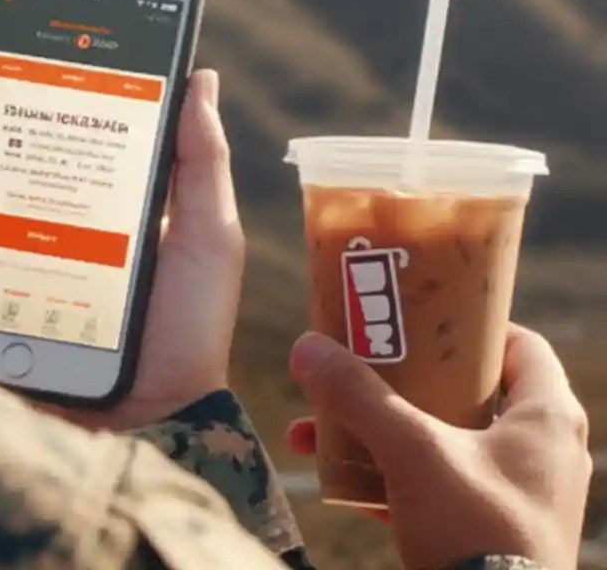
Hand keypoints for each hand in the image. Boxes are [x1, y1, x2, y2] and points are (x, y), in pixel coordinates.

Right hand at [0, 69, 244, 430]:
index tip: (2, 62)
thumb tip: (200, 78)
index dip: (26, 97)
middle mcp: (55, 227)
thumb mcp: (207, 237)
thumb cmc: (189, 329)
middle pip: (2, 161)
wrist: (154, 417)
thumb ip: (201, 162)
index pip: (58, 136)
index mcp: (104, 202)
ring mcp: (18, 266)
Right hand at [287, 324, 591, 569]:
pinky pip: (440, 490)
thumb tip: (307, 347)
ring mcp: (520, 496)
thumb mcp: (411, 451)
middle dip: (403, 382)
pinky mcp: (495, 534)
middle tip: (362, 368)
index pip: (520, 344)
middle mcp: (543, 453)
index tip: (419, 321)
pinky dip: (395, 479)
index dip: (470, 326)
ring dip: (385, 432)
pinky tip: (341, 480)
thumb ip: (358, 396)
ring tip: (325, 430)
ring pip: (446, 443)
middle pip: (470, 393)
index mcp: (547, 417)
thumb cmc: (473, 527)